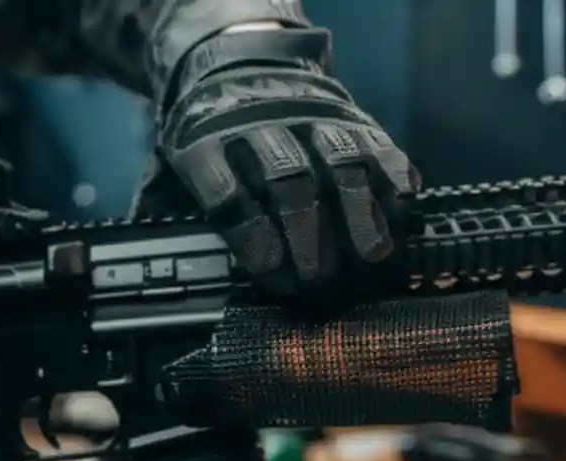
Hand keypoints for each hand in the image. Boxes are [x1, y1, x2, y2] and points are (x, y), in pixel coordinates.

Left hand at [138, 31, 419, 297]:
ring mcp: (314, 121)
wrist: (246, 66)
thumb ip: (168, 216)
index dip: (253, 241)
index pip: (227, 194)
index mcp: (206, 144)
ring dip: (361, 225)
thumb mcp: (174, 169)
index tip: (271, 278)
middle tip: (322, 288)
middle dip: (311, 243)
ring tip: (369, 269)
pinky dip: (396, 196)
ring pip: (342, 169)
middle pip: (290, 184)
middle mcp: (262, 127)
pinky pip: (384, 156)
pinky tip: (398, 230)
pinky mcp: (357, 122)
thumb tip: (167, 270)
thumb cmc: (213, 140)